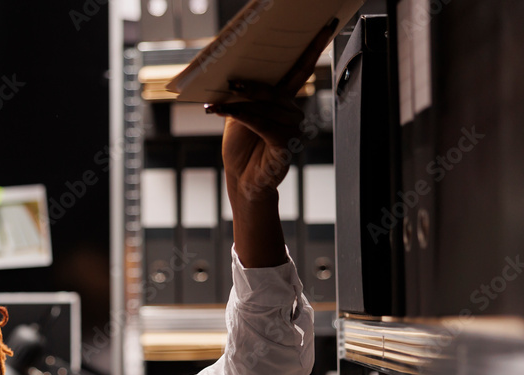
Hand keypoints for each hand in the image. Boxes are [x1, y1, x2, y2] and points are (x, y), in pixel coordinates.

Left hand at [205, 18, 337, 266]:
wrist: (243, 182)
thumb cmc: (243, 149)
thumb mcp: (240, 116)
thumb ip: (245, 97)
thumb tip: (235, 76)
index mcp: (286, 103)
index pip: (300, 71)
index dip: (312, 49)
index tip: (324, 26)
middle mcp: (294, 114)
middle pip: (277, 90)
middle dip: (252, 85)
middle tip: (231, 81)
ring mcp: (293, 131)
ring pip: (268, 108)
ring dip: (240, 104)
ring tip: (216, 104)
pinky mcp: (286, 146)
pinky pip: (264, 124)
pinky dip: (243, 116)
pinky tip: (224, 112)